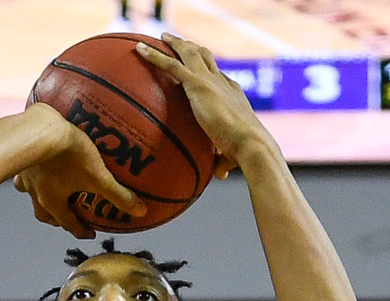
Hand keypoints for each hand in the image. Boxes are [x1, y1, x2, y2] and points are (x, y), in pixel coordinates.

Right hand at [14, 107, 141, 238]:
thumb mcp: (98, 176)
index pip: (67, 223)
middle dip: (57, 218)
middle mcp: (35, 192)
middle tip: (68, 215)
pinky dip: (32, 170)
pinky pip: (25, 168)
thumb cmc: (68, 155)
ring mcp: (25, 173)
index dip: (80, 229)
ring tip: (50, 188)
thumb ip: (119, 195)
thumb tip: (141, 211)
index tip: (89, 232)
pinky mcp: (20, 153)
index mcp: (52, 201)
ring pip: (29, 192)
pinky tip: (38, 160)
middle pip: (44, 214)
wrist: (37, 128)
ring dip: (40, 194)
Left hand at [135, 34, 271, 176]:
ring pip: (189, 53)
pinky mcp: (197, 84)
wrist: (249, 143)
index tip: (199, 68)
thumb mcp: (230, 154)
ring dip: (175, 44)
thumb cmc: (243, 152)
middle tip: (178, 43)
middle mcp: (221, 81)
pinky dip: (154, 55)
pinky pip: (170, 65)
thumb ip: (222, 161)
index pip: (218, 77)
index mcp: (232, 94)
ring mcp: (209, 80)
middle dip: (192, 48)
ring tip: (162, 37)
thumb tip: (219, 174)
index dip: (208, 70)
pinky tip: (139, 50)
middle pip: (205, 57)